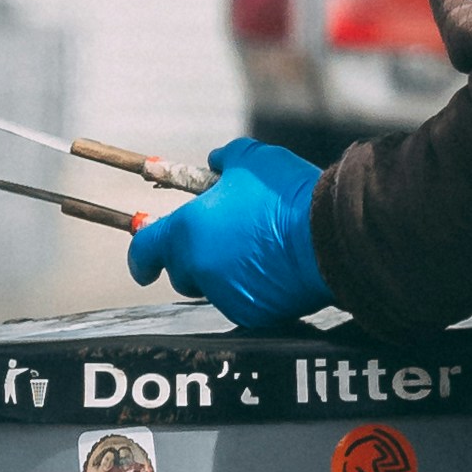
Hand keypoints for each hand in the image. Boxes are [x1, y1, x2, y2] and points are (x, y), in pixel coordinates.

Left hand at [125, 138, 333, 329]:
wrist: (330, 234)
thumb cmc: (285, 194)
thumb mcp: (251, 159)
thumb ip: (223, 160)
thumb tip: (215, 162)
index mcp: (187, 232)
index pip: (144, 251)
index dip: (141, 257)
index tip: (143, 264)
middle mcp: (200, 269)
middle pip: (181, 272)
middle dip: (193, 260)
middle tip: (221, 240)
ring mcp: (226, 295)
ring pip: (214, 288)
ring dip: (224, 273)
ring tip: (257, 249)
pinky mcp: (254, 313)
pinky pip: (243, 302)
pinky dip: (252, 288)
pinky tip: (275, 268)